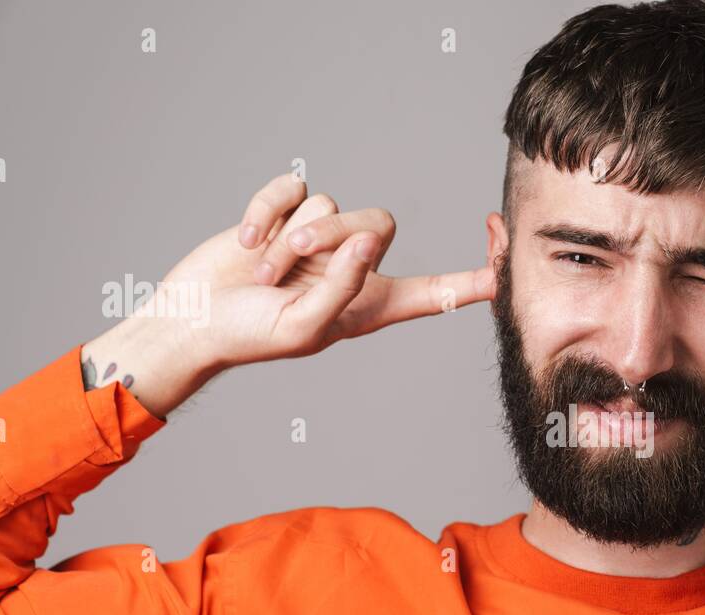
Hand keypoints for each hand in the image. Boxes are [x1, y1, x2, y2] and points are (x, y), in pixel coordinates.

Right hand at [142, 172, 493, 367]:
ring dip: (291, 237)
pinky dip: (267, 211)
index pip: (442, 292)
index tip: (510, 254)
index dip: (477, 278)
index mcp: (374, 305)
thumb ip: (345, 284)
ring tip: (263, 271)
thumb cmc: (254, 336)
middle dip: (333, 237)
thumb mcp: (307, 325)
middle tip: (291, 265)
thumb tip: (370, 238)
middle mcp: (356, 266)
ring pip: (332, 203)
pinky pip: (294, 186)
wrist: (195, 318)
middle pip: (379, 223)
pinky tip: (247, 242)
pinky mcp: (288, 212)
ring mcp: (322, 237)